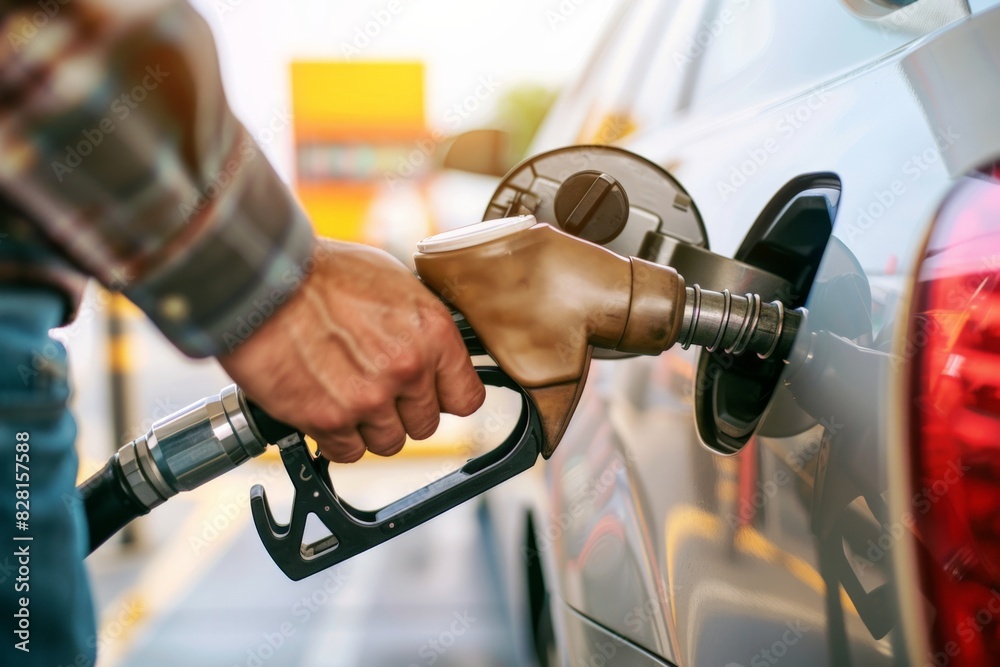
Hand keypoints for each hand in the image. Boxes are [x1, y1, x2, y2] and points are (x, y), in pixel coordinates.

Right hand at [218, 239, 485, 461]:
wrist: (261, 279)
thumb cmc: (322, 273)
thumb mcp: (392, 283)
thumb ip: (418, 326)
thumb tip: (431, 350)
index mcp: (432, 332)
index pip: (466, 397)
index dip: (446, 397)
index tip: (433, 395)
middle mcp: (407, 369)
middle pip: (425, 424)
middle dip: (402, 410)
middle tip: (376, 388)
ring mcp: (369, 399)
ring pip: (388, 442)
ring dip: (369, 426)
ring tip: (345, 394)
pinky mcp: (328, 420)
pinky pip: (348, 452)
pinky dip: (336, 438)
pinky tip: (325, 407)